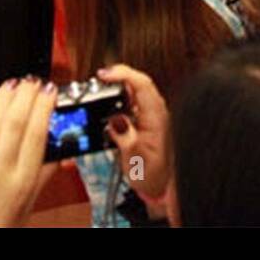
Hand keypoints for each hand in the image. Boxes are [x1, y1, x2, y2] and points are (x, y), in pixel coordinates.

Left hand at [0, 78, 58, 226]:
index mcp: (22, 180)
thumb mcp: (34, 198)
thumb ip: (46, 168)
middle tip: (33, 82)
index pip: (36, 133)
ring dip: (3, 97)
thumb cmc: (5, 223)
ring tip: (13, 84)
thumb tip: (61, 142)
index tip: (50, 92)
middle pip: (14, 121)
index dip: (44, 106)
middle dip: (25, 95)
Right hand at [97, 64, 171, 201]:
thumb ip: (126, 138)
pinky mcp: (144, 120)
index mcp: (156, 116)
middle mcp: (155, 111)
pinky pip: (131, 102)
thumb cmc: (153, 175)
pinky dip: (118, 99)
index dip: (123, 74)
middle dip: (117, 76)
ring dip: (117, 87)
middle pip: (137, 82)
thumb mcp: (136, 159)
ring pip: (133, 91)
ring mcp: (150, 114)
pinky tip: (109, 106)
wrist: (160, 186)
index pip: (142, 84)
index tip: (104, 75)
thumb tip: (116, 120)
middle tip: (99, 79)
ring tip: (101, 90)